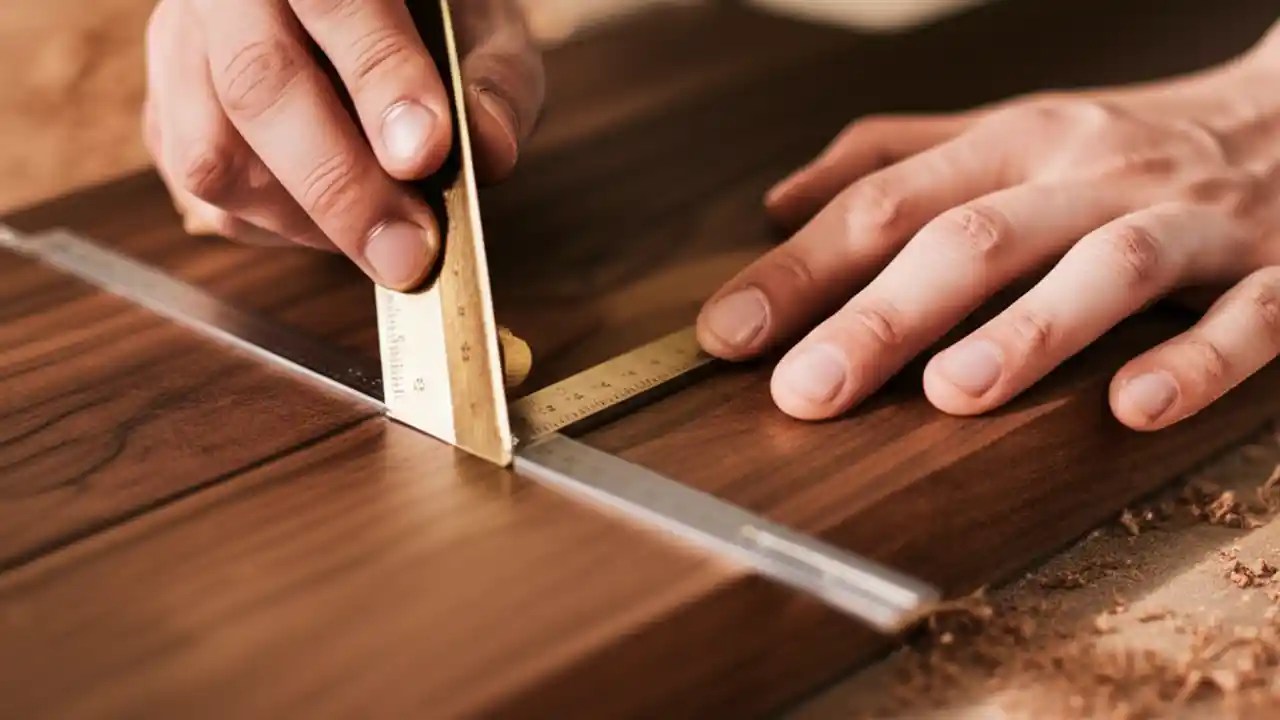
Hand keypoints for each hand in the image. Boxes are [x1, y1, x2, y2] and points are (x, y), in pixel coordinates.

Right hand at [142, 0, 543, 289]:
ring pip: (213, 154)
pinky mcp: (164, 112)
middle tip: (409, 253)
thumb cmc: (424, 21)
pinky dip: (276, 226)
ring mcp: (180, 47)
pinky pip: (202, 193)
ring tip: (383, 236)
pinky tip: (332, 219)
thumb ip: (495, 82)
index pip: (338, 5)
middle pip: (258, 85)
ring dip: (306, 220)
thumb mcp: (481, 30)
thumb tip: (490, 150)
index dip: (381, 83)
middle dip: (340, 187)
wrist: (359, 16)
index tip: (424, 154)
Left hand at [698, 30, 1279, 430]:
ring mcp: (1187, 220)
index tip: (727, 333)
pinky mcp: (1277, 270)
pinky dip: (1195, 359)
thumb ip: (893, 159)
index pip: (886, 200)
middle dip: (883, 314)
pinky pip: (1246, 316)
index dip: (800, 268)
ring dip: (1027, 331)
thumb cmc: (1124, 142)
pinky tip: (1135, 405)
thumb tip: (778, 201)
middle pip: (976, 236)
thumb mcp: (1006, 133)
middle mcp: (1090, 173)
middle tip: (806, 390)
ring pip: (1103, 266)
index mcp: (1016, 142)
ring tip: (951, 395)